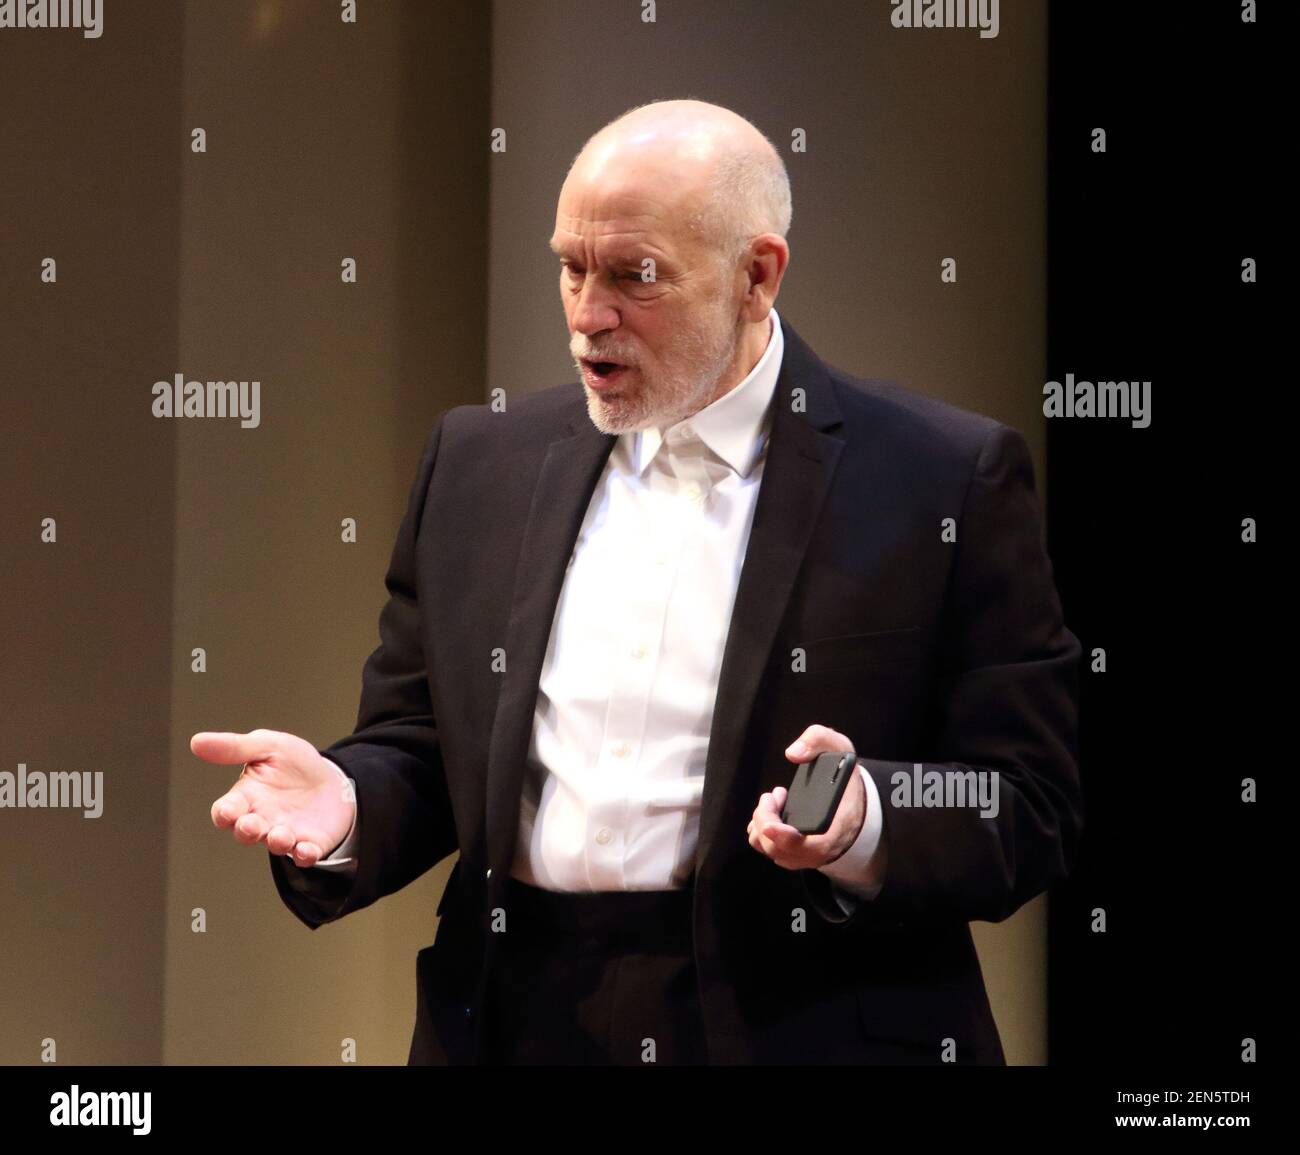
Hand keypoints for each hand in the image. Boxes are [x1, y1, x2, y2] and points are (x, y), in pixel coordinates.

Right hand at [193, 728, 355, 867]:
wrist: (331, 777)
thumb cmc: (292, 763)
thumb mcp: (267, 746)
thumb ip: (234, 747)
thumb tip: (196, 741)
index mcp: (246, 797)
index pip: (225, 811)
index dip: (224, 813)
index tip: (228, 811)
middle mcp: (262, 819)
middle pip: (246, 832)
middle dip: (246, 831)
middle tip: (251, 824)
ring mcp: (286, 833)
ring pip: (275, 844)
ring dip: (277, 842)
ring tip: (280, 835)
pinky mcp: (311, 843)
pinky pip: (305, 854)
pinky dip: (305, 854)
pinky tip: (306, 850)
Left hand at [747, 724, 864, 869]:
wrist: (853, 800)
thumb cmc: (844, 775)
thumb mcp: (840, 748)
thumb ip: (818, 739)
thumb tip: (793, 753)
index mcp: (839, 828)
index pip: (814, 847)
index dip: (787, 839)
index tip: (770, 825)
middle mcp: (823, 849)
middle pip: (781, 850)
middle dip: (766, 819)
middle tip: (773, 795)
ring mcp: (808, 855)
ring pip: (771, 851)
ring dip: (762, 823)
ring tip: (774, 800)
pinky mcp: (795, 853)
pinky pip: (769, 849)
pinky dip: (761, 830)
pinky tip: (771, 811)